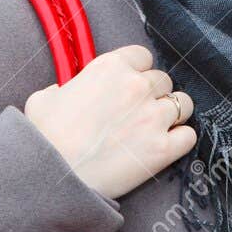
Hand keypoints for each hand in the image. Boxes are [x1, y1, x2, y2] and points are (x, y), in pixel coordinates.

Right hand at [23, 43, 196, 201]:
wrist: (53, 175)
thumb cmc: (44, 137)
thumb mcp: (43, 98)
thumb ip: (61, 88)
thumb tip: (63, 93)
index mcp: (110, 67)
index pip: (142, 56)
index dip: (137, 72)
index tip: (129, 85)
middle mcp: (137, 86)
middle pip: (164, 80)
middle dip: (154, 94)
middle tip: (138, 112)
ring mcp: (153, 117)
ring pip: (183, 104)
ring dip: (172, 114)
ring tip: (156, 128)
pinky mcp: (162, 148)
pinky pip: (189, 136)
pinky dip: (180, 140)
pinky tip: (166, 146)